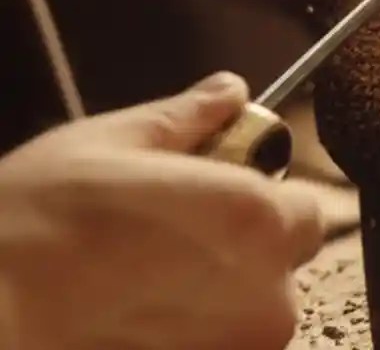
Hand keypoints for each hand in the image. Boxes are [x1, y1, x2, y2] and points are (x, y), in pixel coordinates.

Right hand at [0, 72, 322, 349]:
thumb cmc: (35, 227)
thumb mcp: (111, 144)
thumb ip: (189, 119)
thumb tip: (229, 92)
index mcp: (255, 217)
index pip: (307, 210)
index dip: (266, 205)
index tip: (221, 203)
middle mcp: (265, 290)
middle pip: (282, 268)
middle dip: (242, 254)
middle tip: (168, 245)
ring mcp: (238, 347)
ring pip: (251, 315)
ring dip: (216, 300)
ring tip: (141, 284)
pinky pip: (219, 346)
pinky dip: (191, 336)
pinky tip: (135, 318)